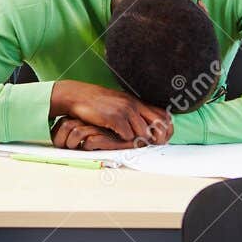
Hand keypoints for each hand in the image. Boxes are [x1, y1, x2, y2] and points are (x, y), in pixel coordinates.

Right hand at [50, 80, 171, 146]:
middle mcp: (134, 105)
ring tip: (128, 143)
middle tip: (147, 146)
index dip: (165, 130)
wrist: (77, 96)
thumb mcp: (119, 102)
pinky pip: (127, 135)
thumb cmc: (97, 102)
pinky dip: (123, 140)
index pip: (163, 116)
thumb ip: (133, 111)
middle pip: (157, 125)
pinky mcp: (115, 117)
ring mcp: (125, 110)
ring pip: (143, 133)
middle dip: (155, 139)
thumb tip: (146, 125)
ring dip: (136, 141)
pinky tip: (115, 137)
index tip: (159, 139)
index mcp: (137, 102)